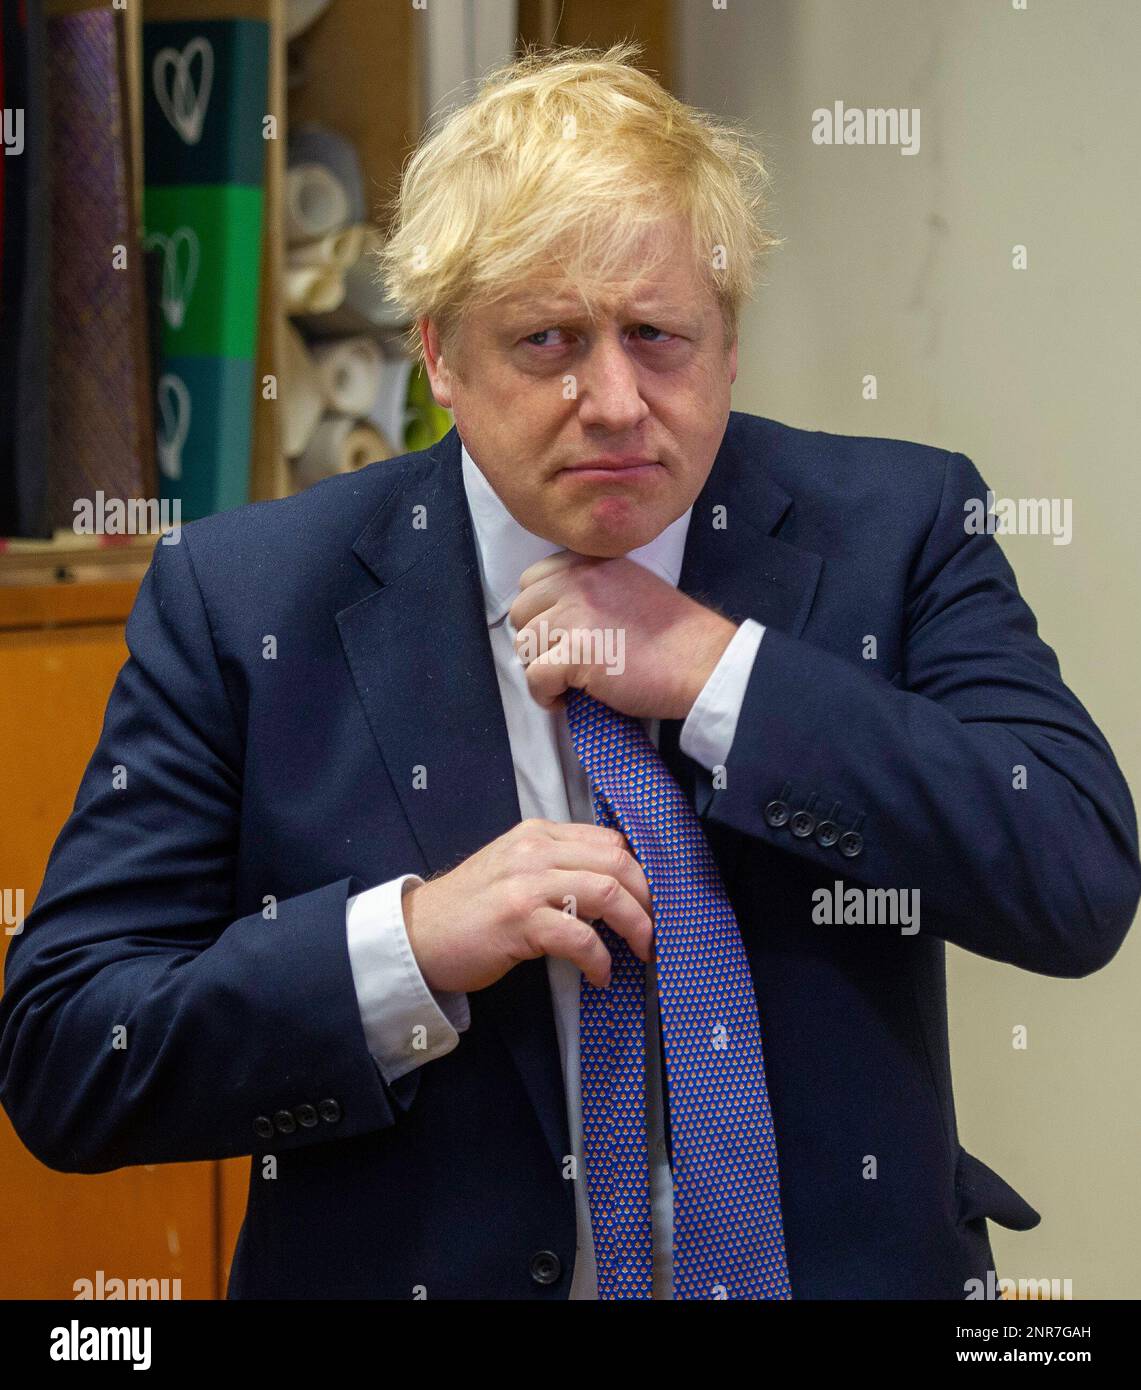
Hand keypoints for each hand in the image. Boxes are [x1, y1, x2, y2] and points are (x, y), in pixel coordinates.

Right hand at [402, 818, 654, 991]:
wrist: (417, 935)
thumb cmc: (470, 910)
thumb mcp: (515, 870)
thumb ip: (558, 867)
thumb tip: (614, 887)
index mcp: (538, 834)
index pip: (609, 842)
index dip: (640, 873)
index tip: (651, 903)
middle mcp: (535, 850)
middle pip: (617, 864)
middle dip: (648, 900)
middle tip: (655, 931)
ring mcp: (526, 883)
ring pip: (607, 893)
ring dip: (635, 926)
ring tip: (642, 951)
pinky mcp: (519, 919)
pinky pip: (580, 936)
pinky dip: (600, 958)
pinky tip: (601, 974)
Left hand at [507, 552, 737, 719]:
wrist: (702, 660)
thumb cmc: (673, 633)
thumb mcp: (629, 584)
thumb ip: (591, 586)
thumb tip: (551, 612)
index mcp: (590, 563)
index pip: (532, 579)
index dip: (538, 611)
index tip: (555, 633)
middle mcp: (578, 582)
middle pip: (521, 612)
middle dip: (535, 641)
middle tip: (560, 661)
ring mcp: (575, 616)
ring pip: (524, 646)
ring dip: (540, 669)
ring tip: (567, 682)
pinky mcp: (576, 653)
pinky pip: (534, 678)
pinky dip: (545, 696)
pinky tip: (565, 700)